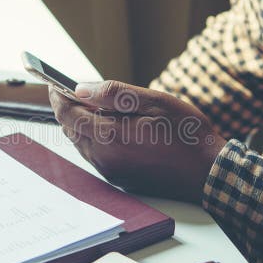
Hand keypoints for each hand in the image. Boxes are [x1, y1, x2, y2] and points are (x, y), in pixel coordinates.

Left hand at [49, 80, 225, 201]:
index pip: (68, 115)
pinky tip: (110, 126)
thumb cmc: (187, 134)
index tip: (55, 83)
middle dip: (68, 108)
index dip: (58, 96)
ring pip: (82, 143)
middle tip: (73, 90)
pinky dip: (94, 137)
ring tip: (93, 105)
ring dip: (81, 123)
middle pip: (71, 130)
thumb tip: (81, 88)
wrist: (207, 173)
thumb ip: (114, 94)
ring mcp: (110, 171)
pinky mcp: (118, 179)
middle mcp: (104, 158)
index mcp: (110, 137)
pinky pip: (95, 154)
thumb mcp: (154, 102)